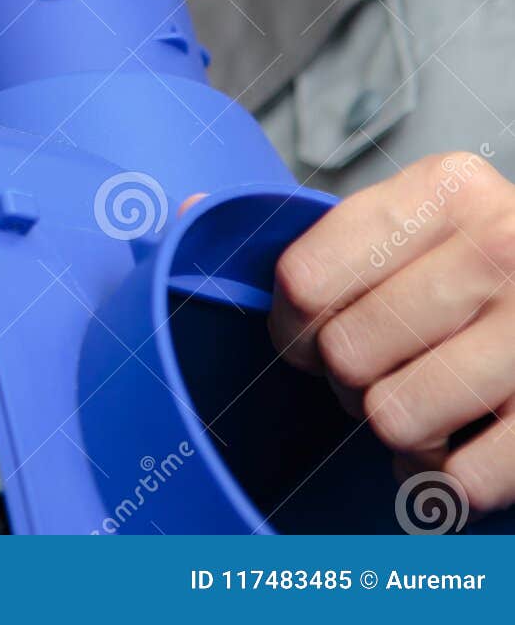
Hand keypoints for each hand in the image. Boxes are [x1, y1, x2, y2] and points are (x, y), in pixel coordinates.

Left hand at [267, 150, 514, 515]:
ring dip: (394, 428)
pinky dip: (443, 480)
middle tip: (376, 367)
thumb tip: (185, 208)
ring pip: (395, 416)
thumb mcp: (405, 218)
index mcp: (442, 188)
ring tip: (416, 400)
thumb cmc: (473, 262)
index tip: (309, 332)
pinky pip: (461, 480)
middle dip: (346, 377)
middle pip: (347, 354)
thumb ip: (310, 228)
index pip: (305, 278)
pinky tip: (454, 445)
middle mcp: (495, 245)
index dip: (291, 324)